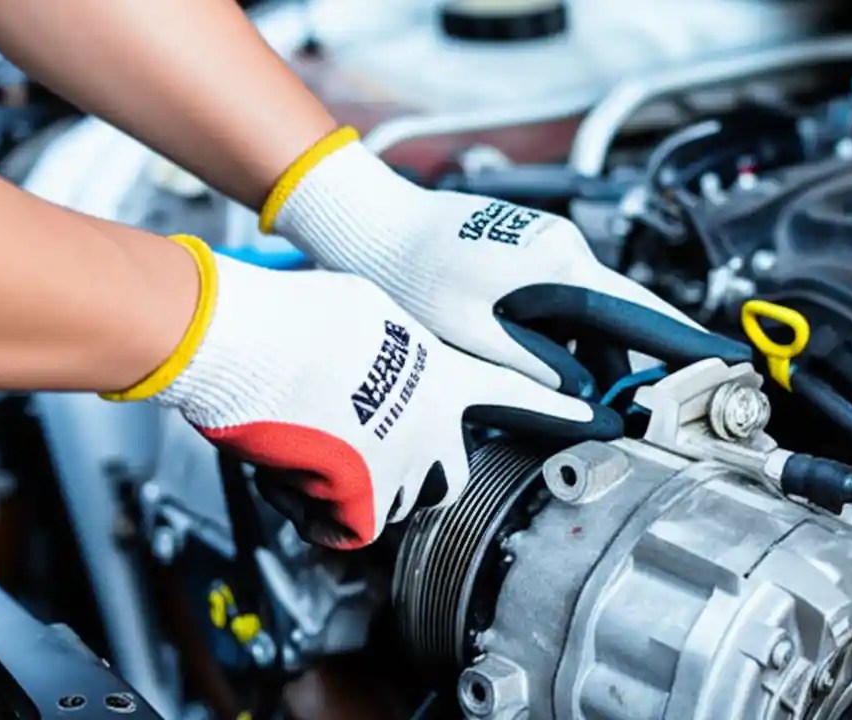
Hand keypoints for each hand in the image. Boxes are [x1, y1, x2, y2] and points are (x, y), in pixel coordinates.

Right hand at [109, 236, 619, 548]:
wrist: (260, 344)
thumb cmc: (304, 317)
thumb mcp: (375, 319)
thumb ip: (404, 353)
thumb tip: (395, 369)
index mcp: (444, 376)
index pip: (517, 397)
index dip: (557, 411)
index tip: (592, 418)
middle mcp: (433, 428)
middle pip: (449, 475)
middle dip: (424, 472)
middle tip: (382, 449)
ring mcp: (399, 467)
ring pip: (398, 500)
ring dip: (370, 486)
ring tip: (327, 449)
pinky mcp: (359, 500)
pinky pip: (352, 526)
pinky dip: (329, 512)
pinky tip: (305, 477)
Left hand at [260, 127, 701, 393]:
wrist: (375, 227)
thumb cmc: (414, 276)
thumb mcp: (473, 331)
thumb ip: (534, 362)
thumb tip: (584, 392)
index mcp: (557, 265)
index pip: (638, 313)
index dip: (685, 344)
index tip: (726, 361)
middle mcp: (562, 249)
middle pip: (624, 315)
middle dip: (644, 362)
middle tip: (660, 406)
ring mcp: (546, 247)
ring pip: (594, 313)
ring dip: (599, 355)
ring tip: (598, 397)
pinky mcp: (529, 253)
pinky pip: (568, 302)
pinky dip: (572, 336)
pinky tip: (557, 364)